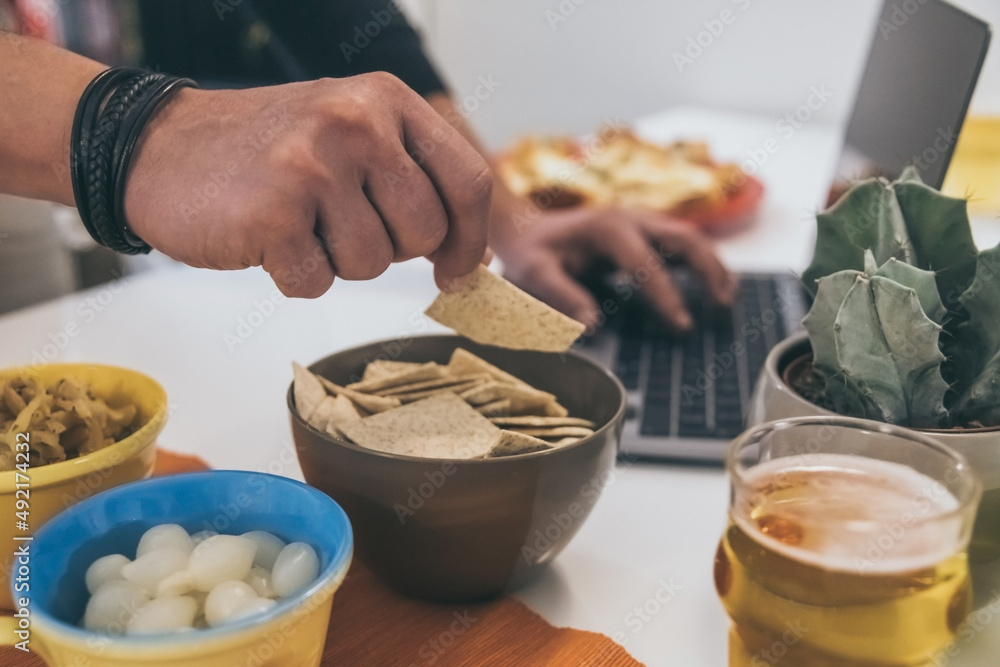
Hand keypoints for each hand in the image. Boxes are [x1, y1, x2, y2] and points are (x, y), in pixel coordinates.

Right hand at [124, 72, 491, 296]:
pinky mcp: (273, 213)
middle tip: (338, 222)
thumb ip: (411, 177)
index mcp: (386, 100)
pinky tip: (267, 237)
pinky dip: (293, 275)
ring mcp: (314, 166)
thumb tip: (469, 255)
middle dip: (389, 248)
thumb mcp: (351, 133)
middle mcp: (356, 123)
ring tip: (297, 221)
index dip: (470, 239)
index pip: (467, 180)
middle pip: (424, 232)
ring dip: (336, 261)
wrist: (158, 146)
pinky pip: (318, 283)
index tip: (457, 272)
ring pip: (373, 264)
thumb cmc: (265, 150)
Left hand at [493, 206, 734, 329]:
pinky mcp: (647, 230)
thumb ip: (560, 296)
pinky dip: (704, 262)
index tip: (682, 325)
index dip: (666, 294)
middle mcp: (631, 218)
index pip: (645, 263)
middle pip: (683, 237)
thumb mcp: (534, 274)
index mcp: (606, 228)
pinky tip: (716, 287)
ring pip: (691, 236)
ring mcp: (642, 220)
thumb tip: (591, 325)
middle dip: (708, 270)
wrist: (528, 227)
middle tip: (722, 306)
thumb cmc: (530, 254)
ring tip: (727, 300)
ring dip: (713, 265)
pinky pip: (684, 242)